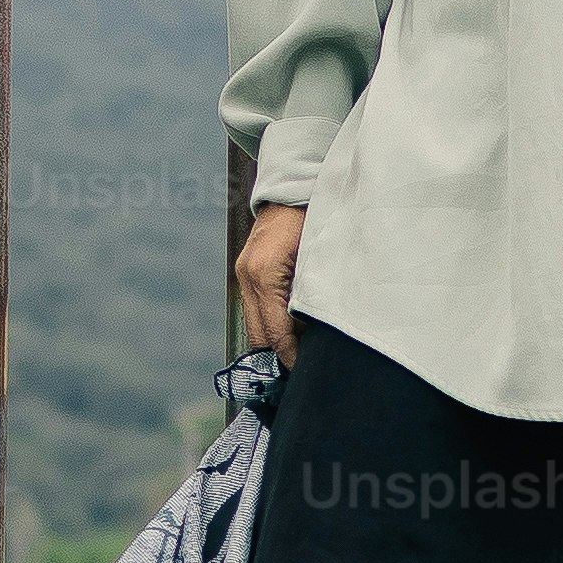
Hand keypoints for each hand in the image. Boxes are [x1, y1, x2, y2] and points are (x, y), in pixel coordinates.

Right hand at [234, 201, 304, 359]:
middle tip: (298, 374)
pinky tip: (288, 334)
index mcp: (266, 274)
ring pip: (255, 324)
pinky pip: (256, 308)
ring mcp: (244, 274)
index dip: (290, 356)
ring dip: (273, 342)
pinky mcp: (246, 271)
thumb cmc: (315, 220)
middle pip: (259, 335)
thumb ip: (313, 295)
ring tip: (294, 359)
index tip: (303, 372)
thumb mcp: (319, 259)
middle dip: (278, 357)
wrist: (293, 189)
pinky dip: (270, 324)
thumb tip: (313, 332)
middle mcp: (249, 276)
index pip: (275, 332)